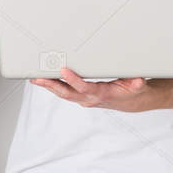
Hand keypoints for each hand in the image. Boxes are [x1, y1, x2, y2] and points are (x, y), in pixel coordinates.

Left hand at [31, 67, 151, 111]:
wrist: (132, 101)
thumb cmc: (133, 92)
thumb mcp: (138, 86)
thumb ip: (137, 83)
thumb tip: (137, 81)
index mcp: (102, 94)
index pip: (85, 88)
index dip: (74, 80)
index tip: (63, 70)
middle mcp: (90, 99)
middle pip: (67, 93)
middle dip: (51, 86)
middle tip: (38, 78)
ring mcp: (84, 99)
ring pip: (63, 94)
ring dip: (48, 86)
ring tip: (34, 77)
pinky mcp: (81, 96)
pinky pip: (64, 92)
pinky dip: (53, 86)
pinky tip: (43, 79)